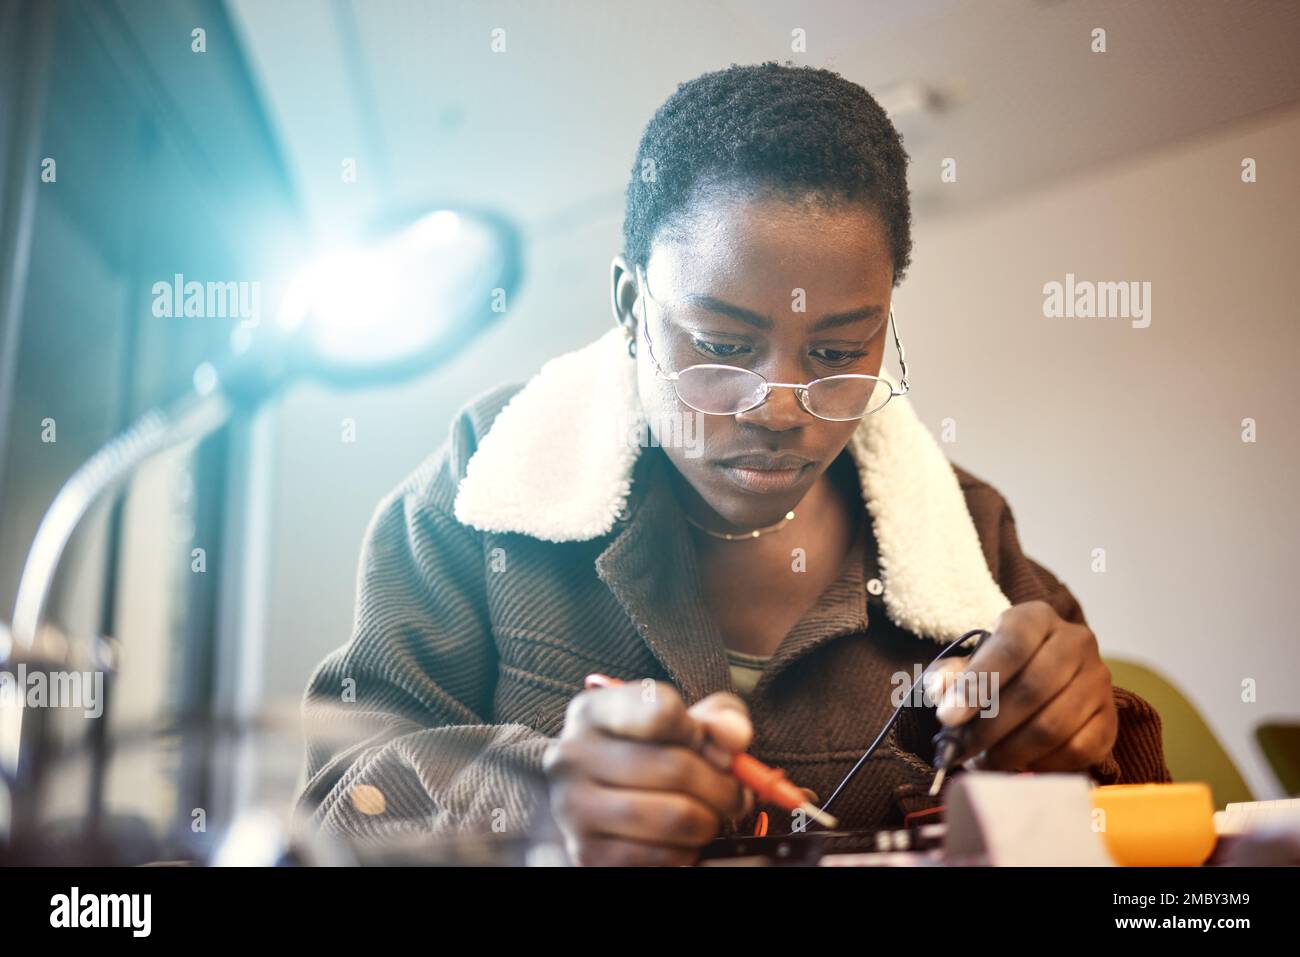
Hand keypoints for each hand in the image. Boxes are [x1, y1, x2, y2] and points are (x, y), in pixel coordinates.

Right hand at [543, 681, 752, 865]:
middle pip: (676, 768)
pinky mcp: (587, 853)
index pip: (661, 711)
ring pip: (675, 817)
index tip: (713, 749)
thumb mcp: (680, 721)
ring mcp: (574, 807)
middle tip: (735, 795)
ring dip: (710, 821)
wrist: (592, 800)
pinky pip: (663, 855)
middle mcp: (573, 756)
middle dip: (722, 787)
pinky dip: (688, 850)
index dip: (702, 733)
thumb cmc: (646, 752)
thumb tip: (736, 736)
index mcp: (593, 712)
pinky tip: (682, 838)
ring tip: (711, 816)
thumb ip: (718, 717)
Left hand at [930, 600, 1117, 773]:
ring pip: (1053, 725)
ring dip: (1012, 751)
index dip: (977, 684)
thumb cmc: (998, 669)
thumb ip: (950, 675)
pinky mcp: (1110, 717)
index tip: (947, 718)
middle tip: (962, 751)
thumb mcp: (969, 661)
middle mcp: (1075, 641)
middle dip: (989, 728)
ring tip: (985, 761)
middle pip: (1032, 690)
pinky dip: (1043, 764)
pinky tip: (1021, 762)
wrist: (1042, 675)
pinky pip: (1078, 749)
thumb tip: (940, 692)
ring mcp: (1098, 679)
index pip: (1009, 647)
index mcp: (1036, 618)